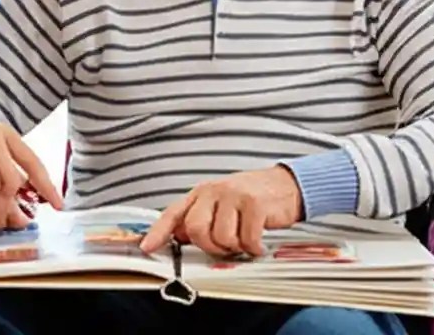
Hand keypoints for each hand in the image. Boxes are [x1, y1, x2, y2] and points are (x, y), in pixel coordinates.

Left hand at [139, 165, 302, 256]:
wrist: (286, 185)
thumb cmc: (251, 197)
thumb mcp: (220, 204)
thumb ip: (199, 218)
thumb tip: (179, 236)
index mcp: (202, 193)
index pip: (173, 213)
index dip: (158, 232)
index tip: (148, 247)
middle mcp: (214, 191)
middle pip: (195, 230)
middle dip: (210, 246)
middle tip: (225, 246)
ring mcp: (234, 195)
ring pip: (221, 238)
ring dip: (235, 248)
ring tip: (244, 240)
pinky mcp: (255, 204)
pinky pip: (246, 240)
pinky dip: (253, 248)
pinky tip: (258, 242)